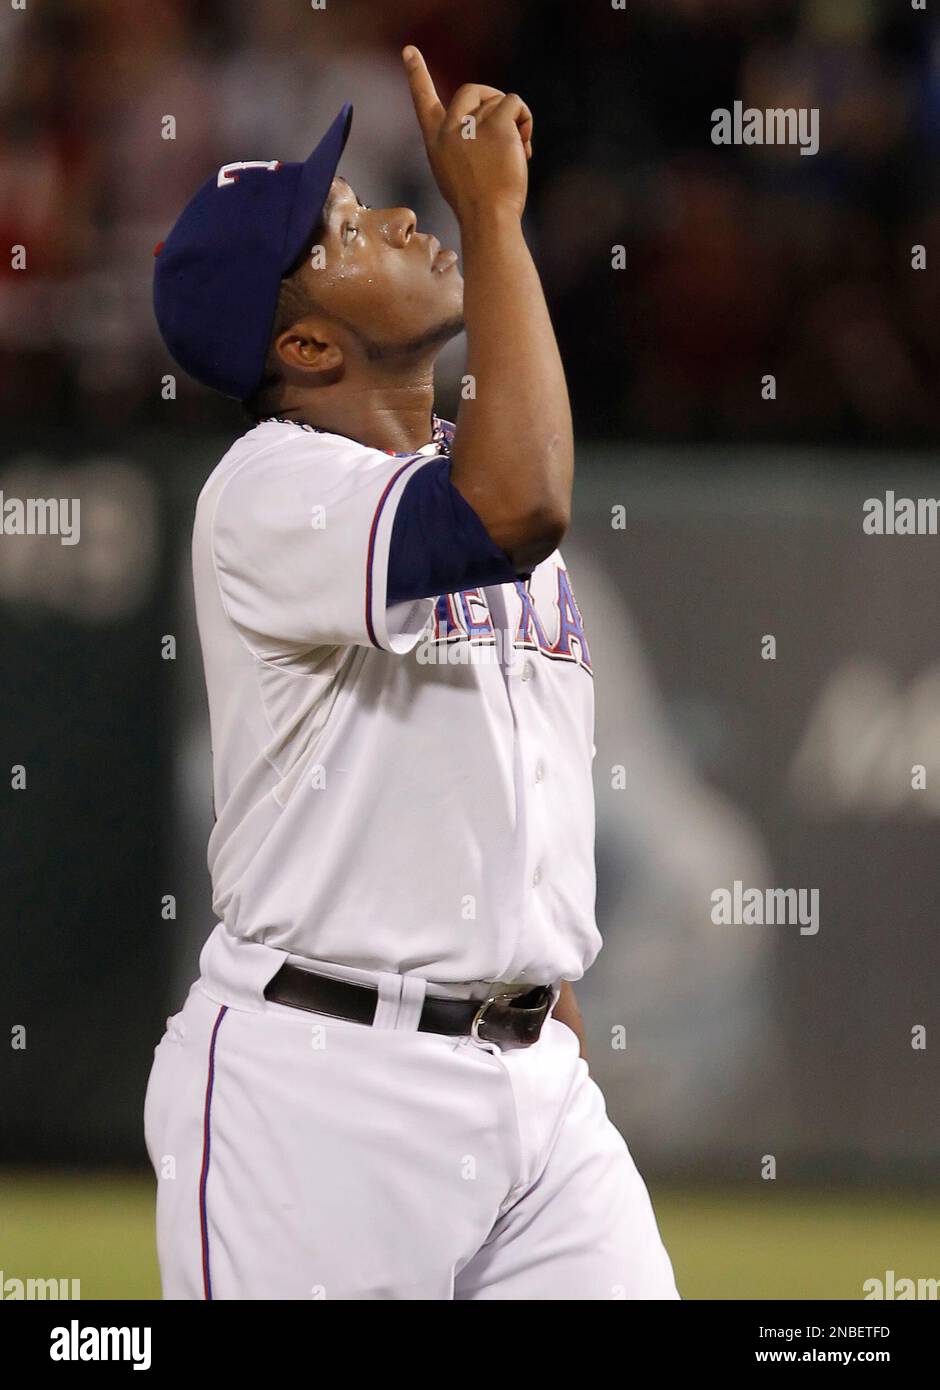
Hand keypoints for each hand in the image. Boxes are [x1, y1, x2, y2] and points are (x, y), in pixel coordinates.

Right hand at [402, 45, 532, 221]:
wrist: (488, 219)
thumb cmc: (477, 205)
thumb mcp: (457, 172)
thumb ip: (463, 144)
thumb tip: (489, 123)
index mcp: (436, 140)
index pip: (423, 101)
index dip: (417, 74)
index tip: (409, 50)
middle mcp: (450, 128)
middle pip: (471, 90)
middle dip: (492, 99)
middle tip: (508, 126)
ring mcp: (473, 124)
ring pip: (499, 100)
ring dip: (514, 122)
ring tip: (518, 151)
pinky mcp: (497, 125)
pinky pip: (515, 102)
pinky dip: (525, 119)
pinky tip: (525, 145)